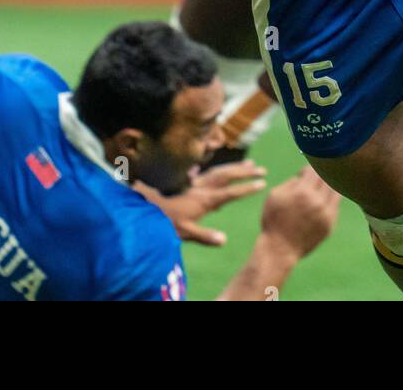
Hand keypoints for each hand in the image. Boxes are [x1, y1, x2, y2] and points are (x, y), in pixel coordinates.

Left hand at [135, 160, 267, 246]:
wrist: (140, 205)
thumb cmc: (161, 222)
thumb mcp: (184, 231)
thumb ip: (204, 236)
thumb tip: (224, 240)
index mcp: (204, 199)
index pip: (230, 192)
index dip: (247, 188)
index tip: (262, 183)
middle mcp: (200, 187)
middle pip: (227, 175)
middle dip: (245, 172)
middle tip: (262, 169)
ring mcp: (193, 182)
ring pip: (218, 171)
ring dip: (234, 167)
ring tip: (249, 162)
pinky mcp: (185, 181)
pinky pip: (205, 171)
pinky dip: (216, 169)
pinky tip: (215, 168)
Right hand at [258, 167, 339, 259]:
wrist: (280, 249)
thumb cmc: (274, 220)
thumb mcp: (275, 195)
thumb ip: (291, 182)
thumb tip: (303, 177)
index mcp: (302, 192)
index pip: (314, 170)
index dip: (307, 170)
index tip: (302, 174)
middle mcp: (318, 202)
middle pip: (327, 178)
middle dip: (318, 177)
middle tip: (311, 181)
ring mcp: (326, 214)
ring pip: (335, 191)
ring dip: (327, 187)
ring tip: (318, 191)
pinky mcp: (330, 225)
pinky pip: (335, 206)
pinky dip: (329, 200)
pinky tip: (320, 203)